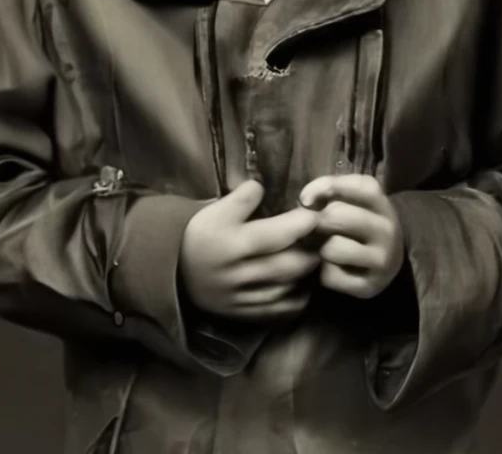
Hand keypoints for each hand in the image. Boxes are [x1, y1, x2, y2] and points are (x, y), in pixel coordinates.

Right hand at [179, 180, 320, 321]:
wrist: (177, 273)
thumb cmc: (201, 235)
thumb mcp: (216, 209)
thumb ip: (244, 197)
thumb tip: (267, 186)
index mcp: (231, 243)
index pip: (275, 234)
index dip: (302, 224)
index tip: (317, 213)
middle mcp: (240, 274)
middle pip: (289, 264)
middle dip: (313, 249)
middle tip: (324, 235)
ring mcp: (245, 298)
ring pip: (290, 287)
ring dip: (309, 271)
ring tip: (316, 254)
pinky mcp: (248, 315)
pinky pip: (283, 309)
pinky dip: (300, 295)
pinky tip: (303, 281)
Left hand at [297, 174, 404, 299]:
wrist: (390, 258)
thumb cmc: (360, 221)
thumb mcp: (353, 199)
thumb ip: (331, 191)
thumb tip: (305, 200)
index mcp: (380, 203)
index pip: (354, 186)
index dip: (324, 187)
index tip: (305, 199)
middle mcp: (386, 230)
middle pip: (336, 215)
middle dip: (319, 221)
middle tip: (318, 228)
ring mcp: (382, 260)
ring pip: (332, 248)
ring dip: (321, 249)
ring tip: (327, 249)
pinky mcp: (370, 286)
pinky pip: (331, 276)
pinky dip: (325, 273)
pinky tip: (334, 269)